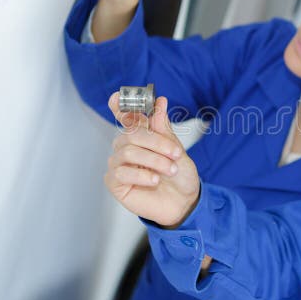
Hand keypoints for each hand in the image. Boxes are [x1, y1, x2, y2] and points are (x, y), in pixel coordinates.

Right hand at [104, 94, 200, 227]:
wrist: (184, 202)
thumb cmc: (179, 176)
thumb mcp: (176, 150)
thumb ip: (164, 128)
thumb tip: (159, 102)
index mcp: (141, 136)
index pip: (126, 116)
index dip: (120, 105)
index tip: (118, 96)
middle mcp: (126, 148)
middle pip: (131, 134)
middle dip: (156, 142)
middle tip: (174, 153)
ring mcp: (119, 165)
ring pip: (127, 152)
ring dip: (153, 160)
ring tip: (170, 169)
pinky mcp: (115, 183)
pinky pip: (121, 172)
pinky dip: (141, 174)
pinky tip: (154, 180)